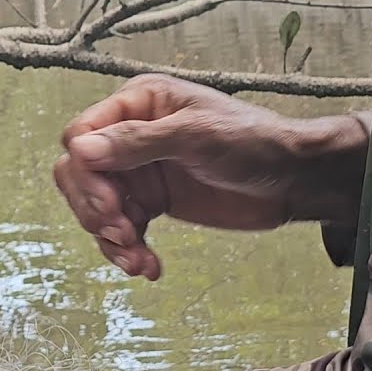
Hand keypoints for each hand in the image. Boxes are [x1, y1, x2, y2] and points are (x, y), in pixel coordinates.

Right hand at [54, 74, 369, 279]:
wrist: (293, 180)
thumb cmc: (252, 142)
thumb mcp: (195, 136)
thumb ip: (137, 142)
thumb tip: (80, 150)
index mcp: (137, 103)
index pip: (81, 136)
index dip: (86, 173)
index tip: (112, 204)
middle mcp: (129, 135)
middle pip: (77, 174)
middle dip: (94, 209)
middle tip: (123, 234)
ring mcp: (139, 170)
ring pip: (94, 207)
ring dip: (109, 238)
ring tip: (138, 260)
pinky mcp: (152, 202)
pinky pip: (120, 229)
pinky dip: (127, 251)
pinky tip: (149, 267)